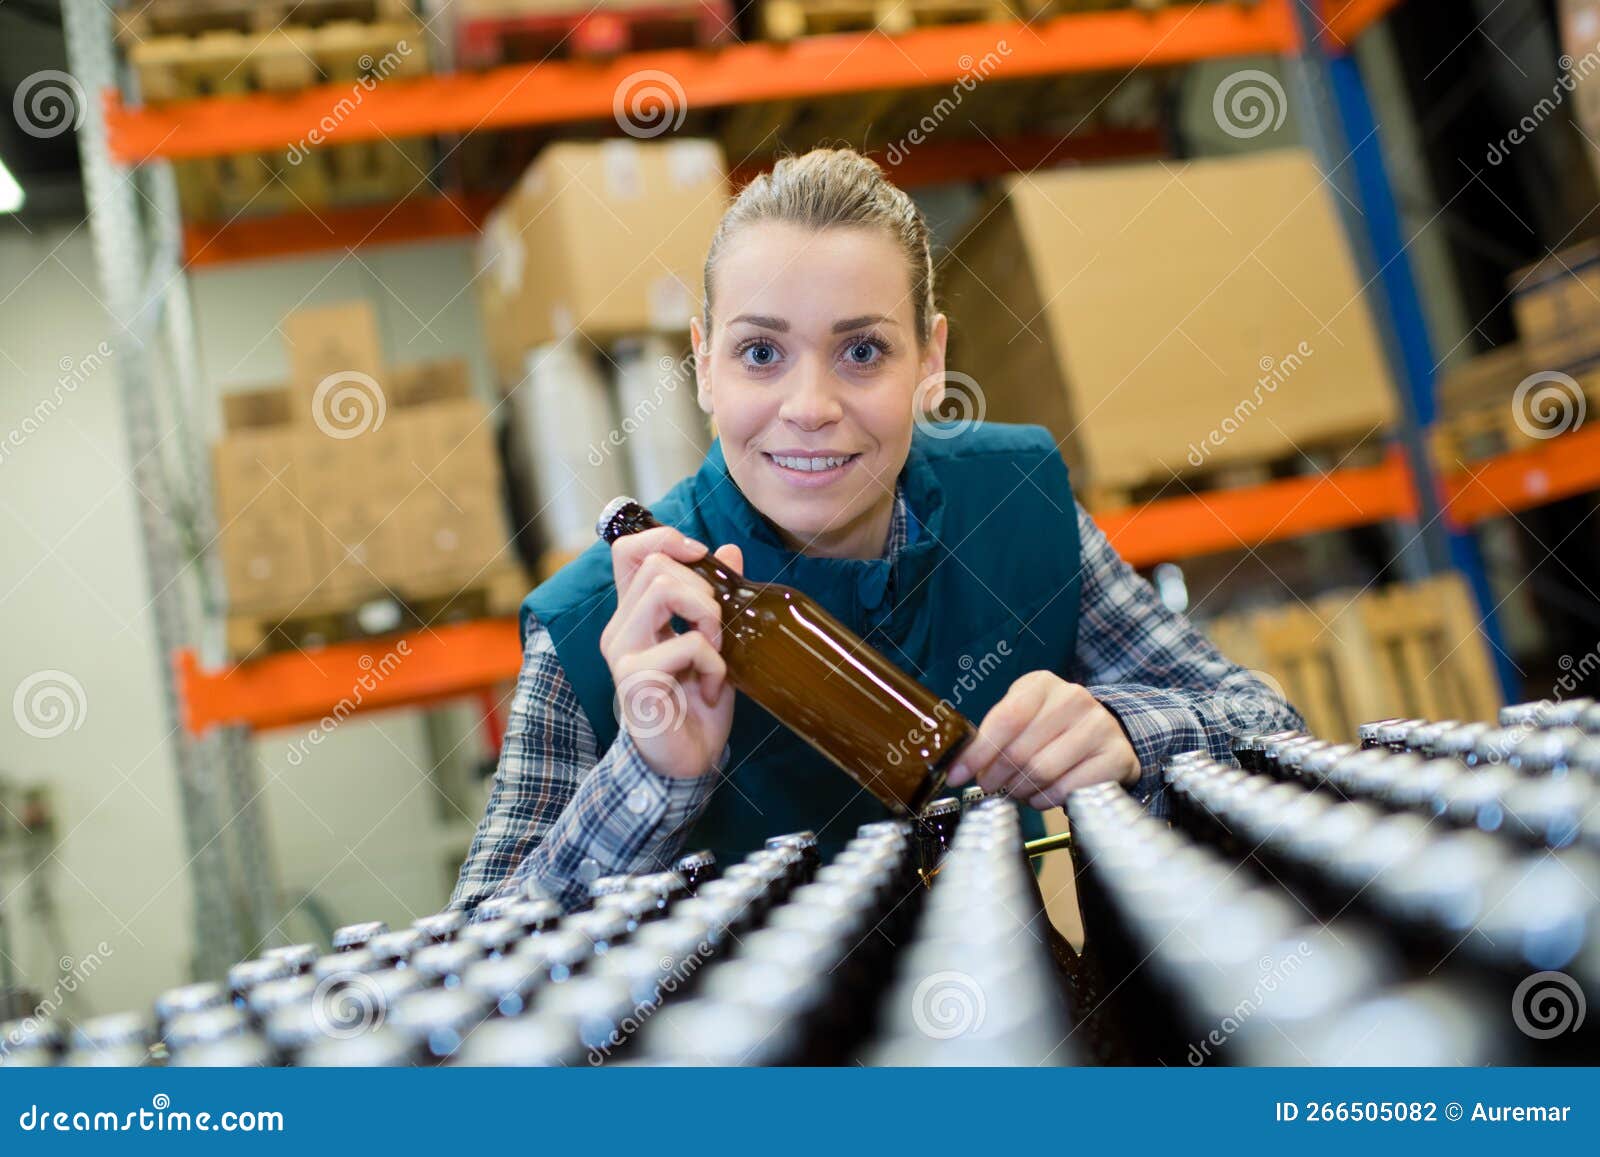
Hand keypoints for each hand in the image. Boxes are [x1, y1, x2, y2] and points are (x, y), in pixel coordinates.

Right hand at [600, 525, 743, 780]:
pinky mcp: (635, 680)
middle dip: (705, 590)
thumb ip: (715, 597)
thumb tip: (730, 550)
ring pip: (666, 590)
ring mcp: (623, 654)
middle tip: (718, 631)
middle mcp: (621, 629)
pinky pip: (685, 644)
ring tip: (716, 652)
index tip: (700, 557)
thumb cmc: (695, 703)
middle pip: (659, 565)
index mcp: (635, 614)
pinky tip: (712, 688)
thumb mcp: (713, 642)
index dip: (665, 539)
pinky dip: (713, 663)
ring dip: (708, 617)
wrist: (687, 762)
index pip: (628, 552)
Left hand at [945, 671, 1138, 808]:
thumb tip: (959, 765)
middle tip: (990, 786)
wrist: (1107, 735)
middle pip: (1020, 750)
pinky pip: (1067, 789)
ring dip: (1020, 790)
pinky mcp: (1115, 756)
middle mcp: (1074, 699)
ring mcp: (1099, 727)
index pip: (1006, 719)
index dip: (978, 752)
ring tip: (1017, 790)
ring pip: (1042, 772)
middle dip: (996, 776)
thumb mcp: (1023, 717)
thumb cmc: (1053, 728)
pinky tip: (1040, 796)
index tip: (957, 775)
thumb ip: (993, 734)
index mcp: (1042, 684)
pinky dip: (1045, 800)